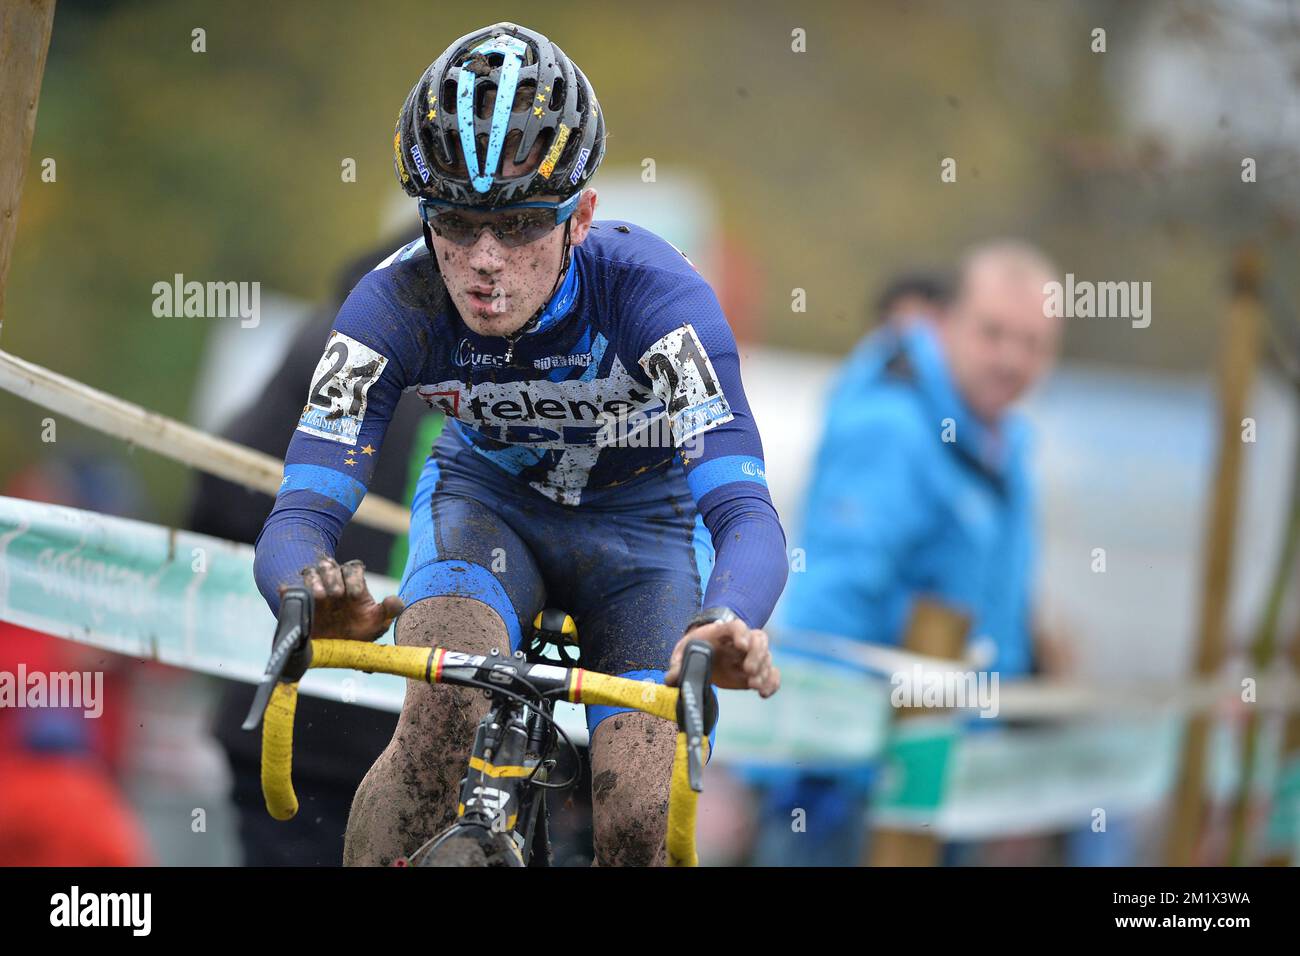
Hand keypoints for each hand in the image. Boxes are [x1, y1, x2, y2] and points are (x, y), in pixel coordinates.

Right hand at [280, 557, 403, 641]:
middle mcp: (333, 582)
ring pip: (312, 572)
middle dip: (334, 578)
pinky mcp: (298, 599)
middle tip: (336, 595)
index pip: (353, 569)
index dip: (354, 579)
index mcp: (354, 584)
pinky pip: (291, 587)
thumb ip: (389, 611)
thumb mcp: (377, 623)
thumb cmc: (358, 631)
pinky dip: (291, 589)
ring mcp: (315, 588)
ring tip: (320, 597)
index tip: (355, 596)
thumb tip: (396, 601)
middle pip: (331, 567)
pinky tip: (291, 593)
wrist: (332, 647)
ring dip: (315, 581)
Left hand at [665, 618, 779, 697]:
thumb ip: (677, 665)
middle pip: (758, 639)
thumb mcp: (682, 654)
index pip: (737, 626)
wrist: (704, 652)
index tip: (742, 646)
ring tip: (755, 686)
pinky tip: (763, 693)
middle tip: (749, 671)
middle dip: (757, 655)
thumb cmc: (693, 649)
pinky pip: (771, 673)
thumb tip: (672, 679)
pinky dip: (772, 682)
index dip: (741, 633)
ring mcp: (751, 655)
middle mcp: (741, 641)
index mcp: (722, 632)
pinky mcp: (755, 671)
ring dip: (764, 671)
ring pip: (767, 656)